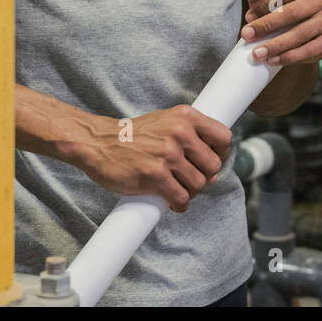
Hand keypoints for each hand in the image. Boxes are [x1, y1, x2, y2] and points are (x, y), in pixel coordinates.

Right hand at [72, 105, 231, 211]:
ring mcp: (168, 154)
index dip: (222, 154)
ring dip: (190, 191)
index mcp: (186, 116)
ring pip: (199, 184)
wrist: (98, 143)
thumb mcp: (165, 122)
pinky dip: (179, 204)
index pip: (224, 137)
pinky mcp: (155, 175)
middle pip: (213, 165)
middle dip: (204, 176)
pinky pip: (181, 198)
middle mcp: (180, 133)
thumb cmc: (133, 136)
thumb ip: (190, 137)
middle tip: (189, 179)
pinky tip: (172, 201)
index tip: (212, 162)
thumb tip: (212, 170)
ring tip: (177, 188)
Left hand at [239, 0, 321, 65]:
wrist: (298, 21)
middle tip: (247, 36)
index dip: (263, 4)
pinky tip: (274, 60)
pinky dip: (290, 57)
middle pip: (293, 12)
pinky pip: (311, 50)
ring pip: (302, 33)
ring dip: (277, 45)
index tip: (247, 18)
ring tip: (258, 53)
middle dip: (267, 26)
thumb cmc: (279, 2)